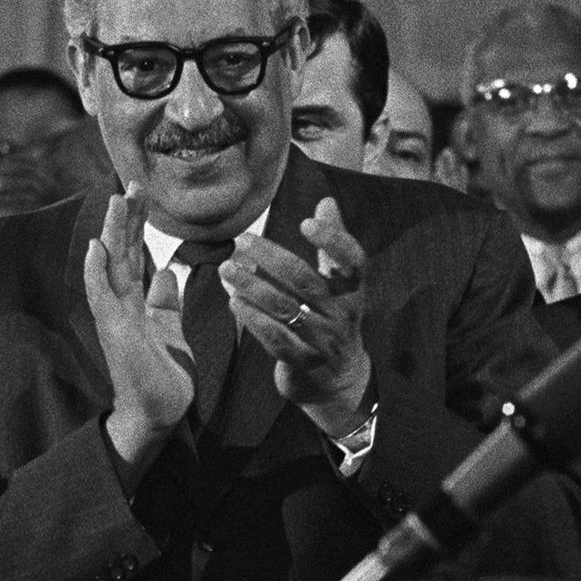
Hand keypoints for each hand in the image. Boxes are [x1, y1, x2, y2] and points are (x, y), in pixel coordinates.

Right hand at [82, 194, 192, 471]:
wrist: (159, 412)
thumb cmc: (162, 375)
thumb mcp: (170, 329)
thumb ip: (166, 301)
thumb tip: (167, 271)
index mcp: (135, 302)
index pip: (134, 253)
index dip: (136, 223)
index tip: (141, 192)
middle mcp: (121, 304)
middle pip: (121, 252)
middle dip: (126, 218)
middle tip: (132, 182)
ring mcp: (115, 317)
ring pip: (110, 266)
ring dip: (111, 233)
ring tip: (114, 202)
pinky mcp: (114, 333)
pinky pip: (102, 297)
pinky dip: (96, 272)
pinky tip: (95, 248)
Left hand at [222, 199, 374, 440]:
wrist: (338, 378)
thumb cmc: (333, 318)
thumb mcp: (340, 284)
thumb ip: (333, 243)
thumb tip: (326, 201)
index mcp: (353, 291)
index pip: (352, 262)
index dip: (333, 241)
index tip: (305, 223)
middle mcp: (343, 315)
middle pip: (306, 281)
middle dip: (271, 258)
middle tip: (241, 240)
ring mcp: (324, 340)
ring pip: (285, 309)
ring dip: (252, 287)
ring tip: (226, 269)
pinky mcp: (303, 361)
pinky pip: (275, 339)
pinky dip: (253, 319)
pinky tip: (234, 302)